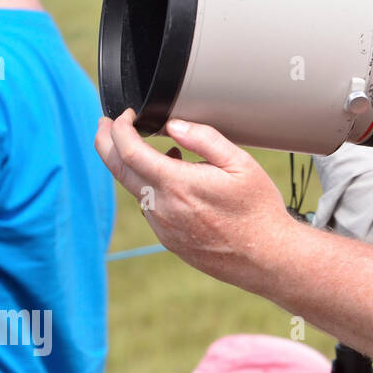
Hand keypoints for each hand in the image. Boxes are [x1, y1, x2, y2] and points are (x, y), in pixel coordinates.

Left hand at [94, 110, 293, 289]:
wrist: (265, 256)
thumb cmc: (258, 210)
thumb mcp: (241, 164)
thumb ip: (204, 139)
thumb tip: (174, 125)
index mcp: (177, 184)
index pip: (128, 151)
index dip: (119, 128)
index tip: (125, 115)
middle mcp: (162, 207)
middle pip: (118, 170)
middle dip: (106, 142)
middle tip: (106, 124)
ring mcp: (162, 226)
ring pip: (135, 189)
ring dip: (135, 166)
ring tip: (160, 152)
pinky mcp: (168, 239)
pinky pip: (150, 208)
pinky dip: (152, 188)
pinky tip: (176, 183)